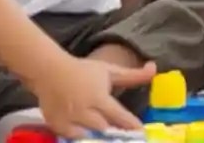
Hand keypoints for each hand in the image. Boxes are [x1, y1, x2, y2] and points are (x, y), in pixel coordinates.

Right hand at [30, 55, 156, 137]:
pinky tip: (91, 138)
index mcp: (99, 97)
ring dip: (100, 139)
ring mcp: (69, 121)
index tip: (142, 133)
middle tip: (128, 138)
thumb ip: (133, 76)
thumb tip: (154, 69)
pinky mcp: (57, 127)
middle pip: (104, 131)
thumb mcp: (110, 71)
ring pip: (89, 138)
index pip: (120, 116)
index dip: (132, 126)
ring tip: (110, 139)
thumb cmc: (83, 71)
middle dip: (117, 136)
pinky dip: (82, 139)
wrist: (49, 71)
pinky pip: (72, 139)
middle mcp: (84, 111)